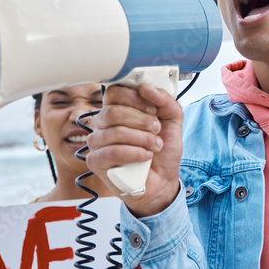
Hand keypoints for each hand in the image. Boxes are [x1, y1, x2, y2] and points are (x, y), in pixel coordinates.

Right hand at [86, 82, 183, 217]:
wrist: (163, 181)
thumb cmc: (162, 151)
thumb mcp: (172, 120)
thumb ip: (165, 100)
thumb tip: (146, 87)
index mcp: (118, 109)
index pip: (114, 92)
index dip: (134, 98)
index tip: (152, 109)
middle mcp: (103, 124)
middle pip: (113, 111)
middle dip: (142, 121)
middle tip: (156, 130)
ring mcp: (97, 143)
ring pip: (115, 132)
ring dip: (143, 139)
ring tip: (155, 146)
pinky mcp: (95, 162)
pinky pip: (112, 152)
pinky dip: (134, 153)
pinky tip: (145, 157)